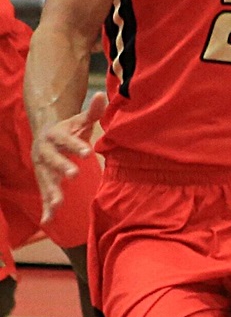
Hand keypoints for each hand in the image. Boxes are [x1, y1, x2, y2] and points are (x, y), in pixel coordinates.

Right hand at [32, 92, 105, 226]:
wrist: (45, 135)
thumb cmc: (69, 129)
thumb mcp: (80, 120)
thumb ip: (92, 111)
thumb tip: (102, 95)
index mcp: (55, 136)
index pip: (66, 141)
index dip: (76, 145)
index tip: (88, 151)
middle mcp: (45, 153)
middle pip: (52, 161)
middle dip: (62, 167)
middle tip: (74, 174)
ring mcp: (42, 168)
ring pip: (45, 180)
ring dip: (51, 191)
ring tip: (57, 204)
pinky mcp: (43, 180)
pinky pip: (43, 195)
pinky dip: (45, 208)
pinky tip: (48, 221)